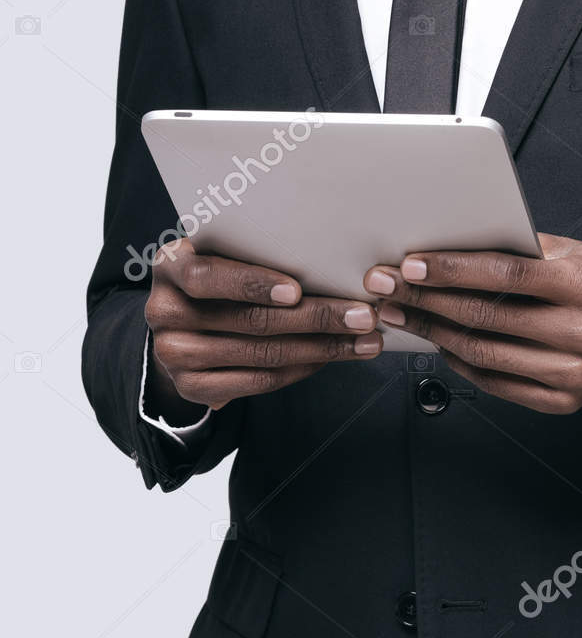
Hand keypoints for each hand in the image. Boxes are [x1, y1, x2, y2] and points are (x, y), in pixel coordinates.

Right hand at [144, 238, 382, 418]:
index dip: (252, 284)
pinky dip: (301, 369)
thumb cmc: (218, 270)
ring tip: (362, 340)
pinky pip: (257, 381)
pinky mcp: (191, 387)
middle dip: (315, 317)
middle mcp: (164, 311)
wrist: (179, 318)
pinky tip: (330, 357)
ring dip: (321, 348)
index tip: (296, 290)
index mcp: (170, 266)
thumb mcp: (221, 250)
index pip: (207, 276)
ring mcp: (174, 354)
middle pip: (248, 320)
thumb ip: (253, 250)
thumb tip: (326, 250)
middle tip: (362, 315)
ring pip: (261, 354)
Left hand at [363, 233, 581, 413]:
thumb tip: (457, 242)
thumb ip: (524, 249)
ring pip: (484, 353)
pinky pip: (497, 383)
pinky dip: (461, 363)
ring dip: (434, 333)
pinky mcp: (562, 401)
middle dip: (427, 301)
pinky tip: (440, 343)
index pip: (505, 274)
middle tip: (388, 289)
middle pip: (486, 316)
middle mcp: (580, 331)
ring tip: (403, 316)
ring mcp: (572, 372)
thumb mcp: (576, 251)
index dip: (453, 270)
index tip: (412, 265)